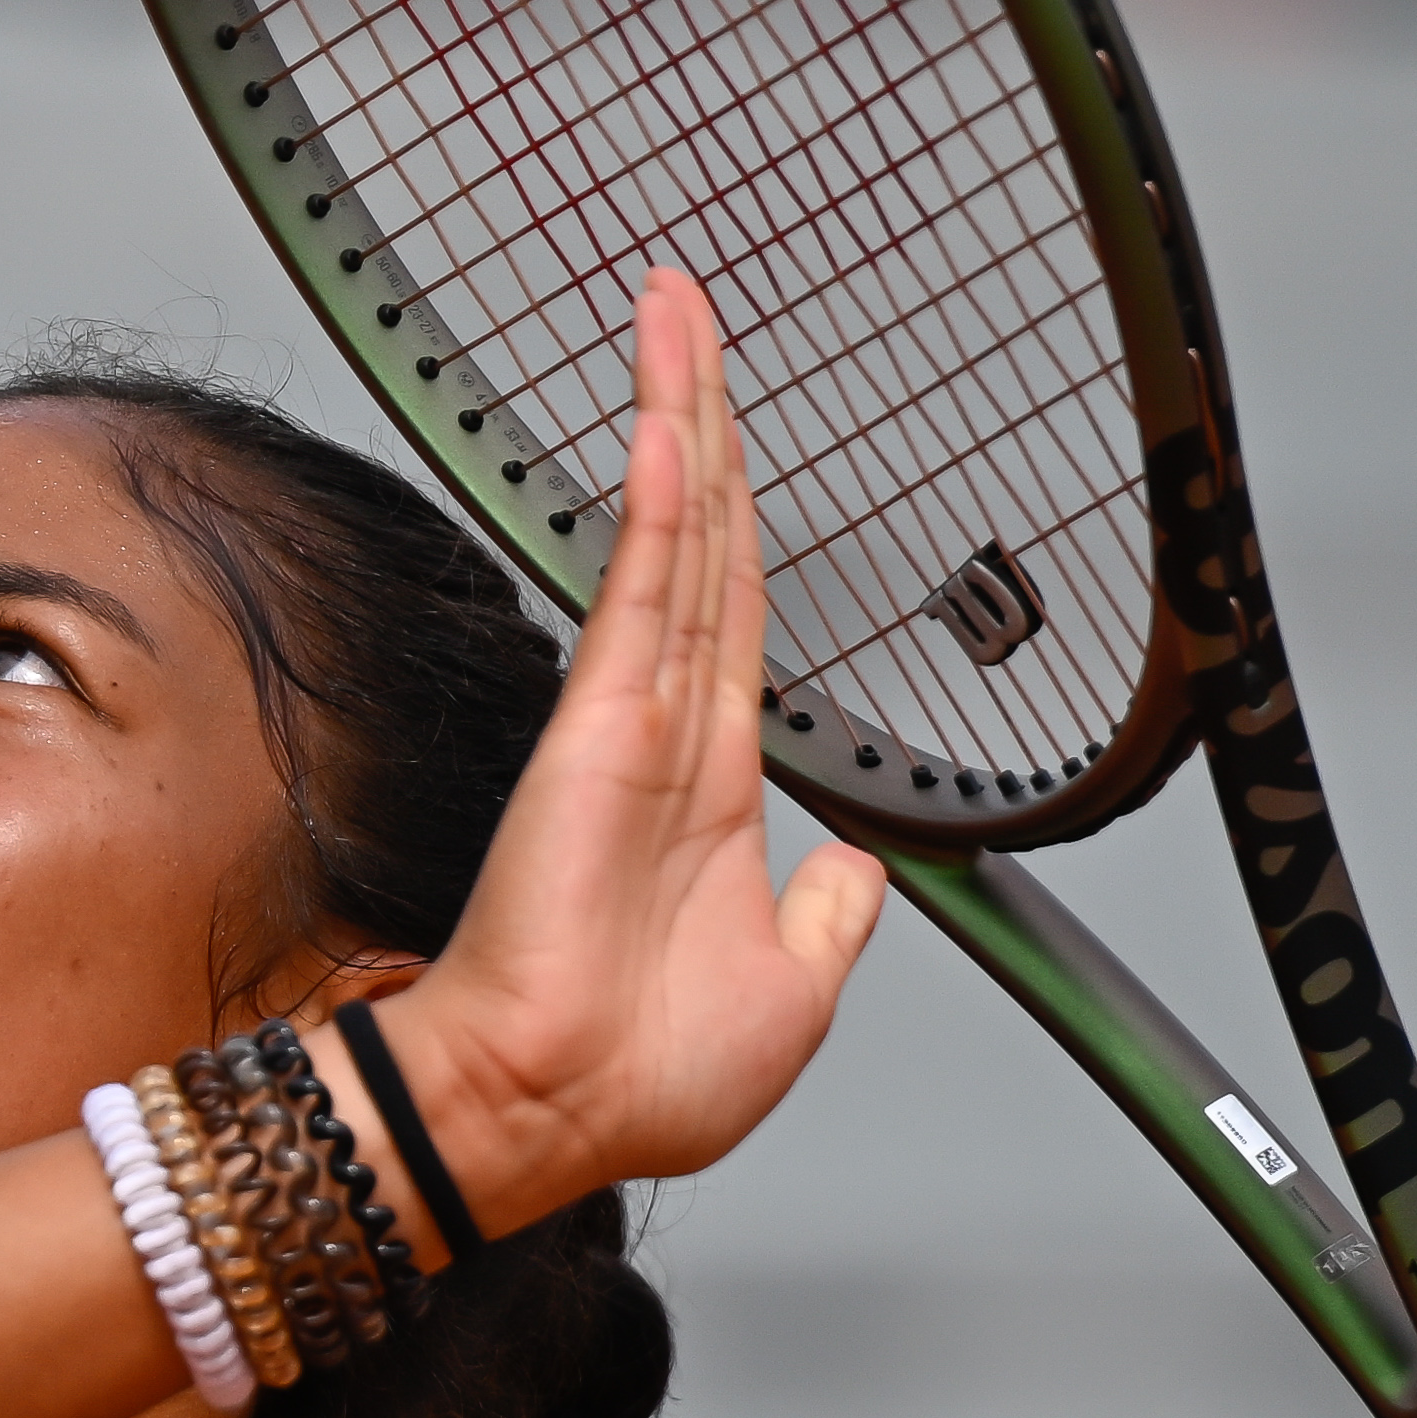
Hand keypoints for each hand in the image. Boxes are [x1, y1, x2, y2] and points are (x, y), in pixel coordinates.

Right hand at [376, 265, 893, 1223]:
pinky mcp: (599, 732)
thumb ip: (828, 915)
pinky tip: (664, 419)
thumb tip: (862, 872)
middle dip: (699, 410)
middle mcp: (670, 732)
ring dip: (678, 413)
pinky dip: (655, 505)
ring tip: (673, 308)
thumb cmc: (640, 1078)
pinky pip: (641, 594)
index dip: (734, 502)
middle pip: (702, 534)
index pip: (736, 606)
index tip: (718, 417)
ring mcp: (630, 722)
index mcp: (713, 786)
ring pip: (676, 535)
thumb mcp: (791, 994)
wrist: (554, 1117)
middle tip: (684, 301)